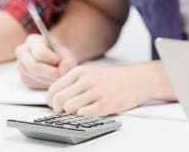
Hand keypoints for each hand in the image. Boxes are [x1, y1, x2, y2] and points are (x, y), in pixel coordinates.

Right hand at [15, 33, 76, 88]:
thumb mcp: (67, 53)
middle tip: (62, 74)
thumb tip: (62, 72)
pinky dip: (47, 84)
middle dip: (50, 73)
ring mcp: (21, 66)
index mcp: (33, 40)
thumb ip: (67, 62)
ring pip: (35, 77)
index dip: (52, 59)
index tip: (60, 60)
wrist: (56, 56)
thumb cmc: (61, 52)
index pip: (40, 52)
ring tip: (59, 75)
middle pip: (34, 66)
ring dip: (50, 79)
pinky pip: (35, 84)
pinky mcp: (24, 78)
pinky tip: (53, 78)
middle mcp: (23, 53)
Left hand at [46, 63, 163, 115]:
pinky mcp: (106, 104)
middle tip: (67, 110)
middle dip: (59, 109)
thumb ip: (72, 83)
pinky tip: (91, 110)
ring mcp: (96, 92)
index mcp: (80, 71)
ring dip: (72, 113)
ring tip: (81, 110)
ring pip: (69, 108)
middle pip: (58, 101)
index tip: (56, 105)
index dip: (52, 102)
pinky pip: (84, 114)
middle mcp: (86, 80)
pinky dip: (84, 115)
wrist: (137, 80)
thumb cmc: (111, 79)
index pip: (53, 90)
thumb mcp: (90, 73)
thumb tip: (54, 98)